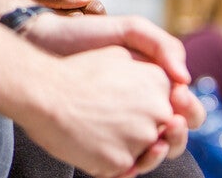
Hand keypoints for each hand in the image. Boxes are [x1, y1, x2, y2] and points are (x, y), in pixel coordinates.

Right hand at [18, 45, 177, 177]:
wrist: (43, 92)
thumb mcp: (116, 55)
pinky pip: (124, 169)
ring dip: (130, 149)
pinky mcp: (122, 162)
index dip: (162, 115)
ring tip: (105, 135)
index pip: (179, 108)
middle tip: (121, 126)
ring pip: (145, 154)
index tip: (144, 114)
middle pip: (165, 133)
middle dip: (148, 132)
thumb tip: (161, 82)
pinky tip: (93, 147)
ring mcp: (141, 139)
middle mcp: (158, 111)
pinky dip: (110, 163)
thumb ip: (144, 70)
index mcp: (159, 83)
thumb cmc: (74, 72)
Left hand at [21, 10, 204, 145]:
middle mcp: (143, 111)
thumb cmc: (87, 36)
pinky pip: (129, 162)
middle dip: (179, 132)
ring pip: (156, 151)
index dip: (188, 107)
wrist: (47, 44)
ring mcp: (123, 129)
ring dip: (162, 150)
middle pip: (176, 134)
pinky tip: (133, 158)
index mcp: (155, 86)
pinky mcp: (103, 143)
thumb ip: (164, 46)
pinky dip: (136, 162)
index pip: (188, 108)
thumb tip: (185, 78)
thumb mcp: (131, 31)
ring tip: (156, 141)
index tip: (176, 96)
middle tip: (170, 123)